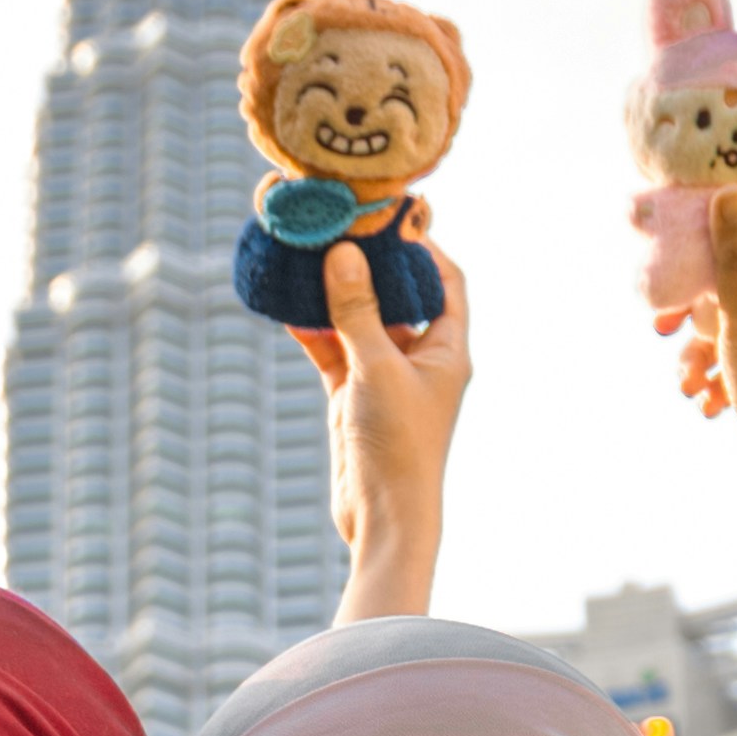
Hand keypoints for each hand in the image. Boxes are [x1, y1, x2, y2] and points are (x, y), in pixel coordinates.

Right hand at [290, 232, 472, 623]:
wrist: (383, 518)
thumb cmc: (398, 447)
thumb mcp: (376, 370)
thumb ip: (358, 311)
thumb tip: (344, 253)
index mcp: (448, 349)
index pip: (445, 281)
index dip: (423, 246)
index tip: (392, 217)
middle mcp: (421, 359)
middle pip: (397, 295)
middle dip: (368, 264)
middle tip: (339, 227)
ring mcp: (385, 377)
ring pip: (359, 321)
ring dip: (334, 295)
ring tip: (306, 258)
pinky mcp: (354, 397)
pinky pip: (334, 351)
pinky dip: (314, 331)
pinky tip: (288, 306)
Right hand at [664, 193, 736, 562]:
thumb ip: (735, 258)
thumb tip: (730, 191)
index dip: (706, 262)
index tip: (675, 289)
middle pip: (736, 289)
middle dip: (696, 318)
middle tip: (663, 332)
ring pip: (735, 329)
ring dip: (701, 354)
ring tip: (685, 382)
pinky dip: (720, 377)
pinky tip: (706, 403)